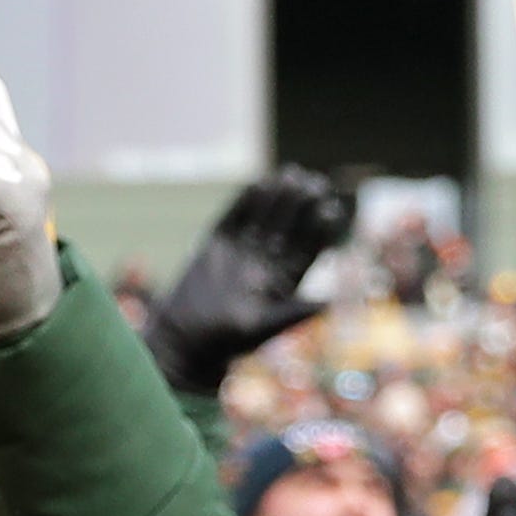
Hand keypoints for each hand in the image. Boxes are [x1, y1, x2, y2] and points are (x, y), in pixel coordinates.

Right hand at [143, 164, 353, 395]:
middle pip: (289, 227)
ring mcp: (241, 251)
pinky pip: (233, 218)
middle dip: (301, 205)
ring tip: (291, 174)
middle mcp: (266, 262)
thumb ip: (293, 313)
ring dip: (276, 198)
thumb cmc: (225, 342)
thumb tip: (329, 304)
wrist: (184, 341)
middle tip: (314, 182)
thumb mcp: (262, 329)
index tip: (331, 207)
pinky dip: (243, 202)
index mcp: (284, 281)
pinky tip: (256, 184)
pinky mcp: (215, 245)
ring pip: (263, 218)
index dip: (320, 229)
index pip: (308, 248)